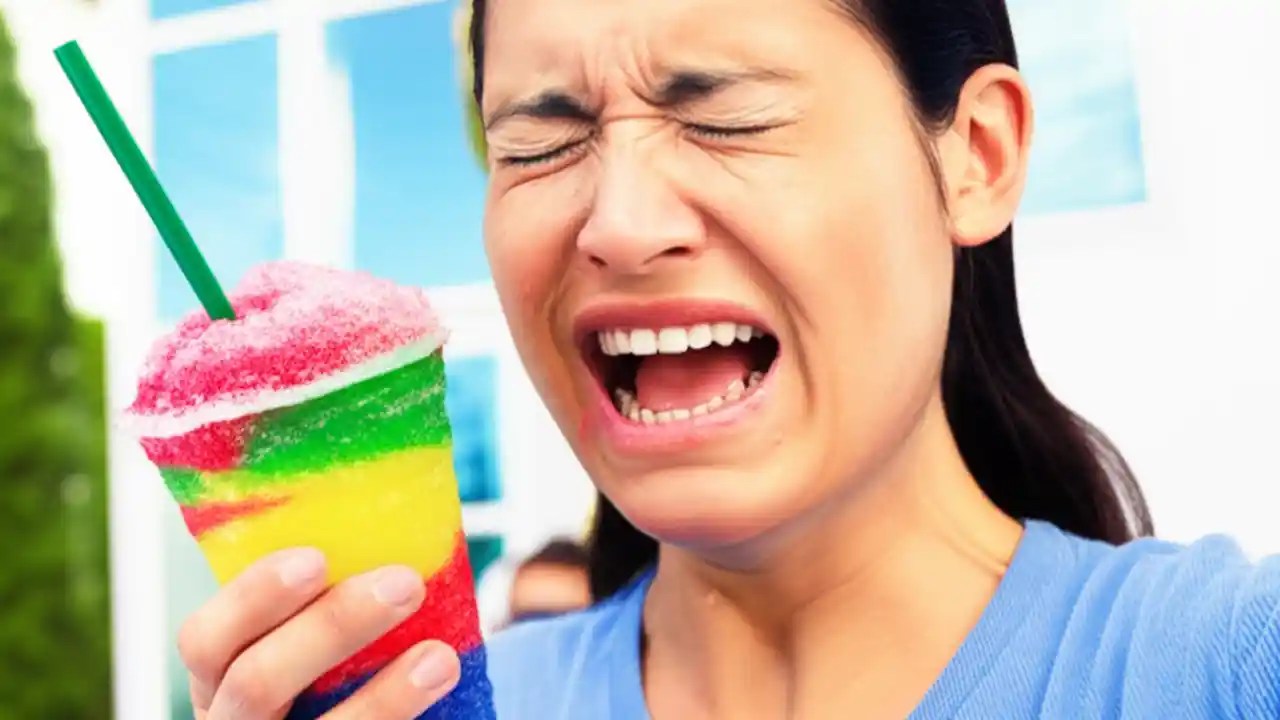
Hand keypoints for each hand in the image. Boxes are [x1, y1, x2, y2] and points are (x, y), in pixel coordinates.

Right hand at [178, 548, 460, 719]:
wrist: (348, 717)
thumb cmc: (320, 669)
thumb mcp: (295, 638)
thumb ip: (314, 598)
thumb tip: (387, 519)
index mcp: (217, 677)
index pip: (204, 640)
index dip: (252, 598)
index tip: (316, 559)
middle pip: (256, 683)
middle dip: (332, 629)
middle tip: (405, 583)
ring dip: (385, 696)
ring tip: (441, 658)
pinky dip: (401, 717)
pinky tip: (442, 681)